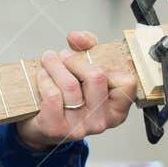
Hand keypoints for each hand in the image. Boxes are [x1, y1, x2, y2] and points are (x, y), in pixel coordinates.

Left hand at [16, 31, 136, 149]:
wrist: (40, 124)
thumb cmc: (66, 96)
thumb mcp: (83, 69)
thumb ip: (87, 47)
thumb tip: (77, 37)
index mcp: (117, 108)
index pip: (127, 81)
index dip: (106, 63)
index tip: (88, 58)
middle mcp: (102, 120)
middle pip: (96, 77)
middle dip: (74, 59)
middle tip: (62, 55)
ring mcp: (80, 127)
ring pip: (70, 85)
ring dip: (55, 66)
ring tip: (48, 61)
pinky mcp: (57, 129)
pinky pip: (53, 96)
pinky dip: (45, 80)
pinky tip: (42, 77)